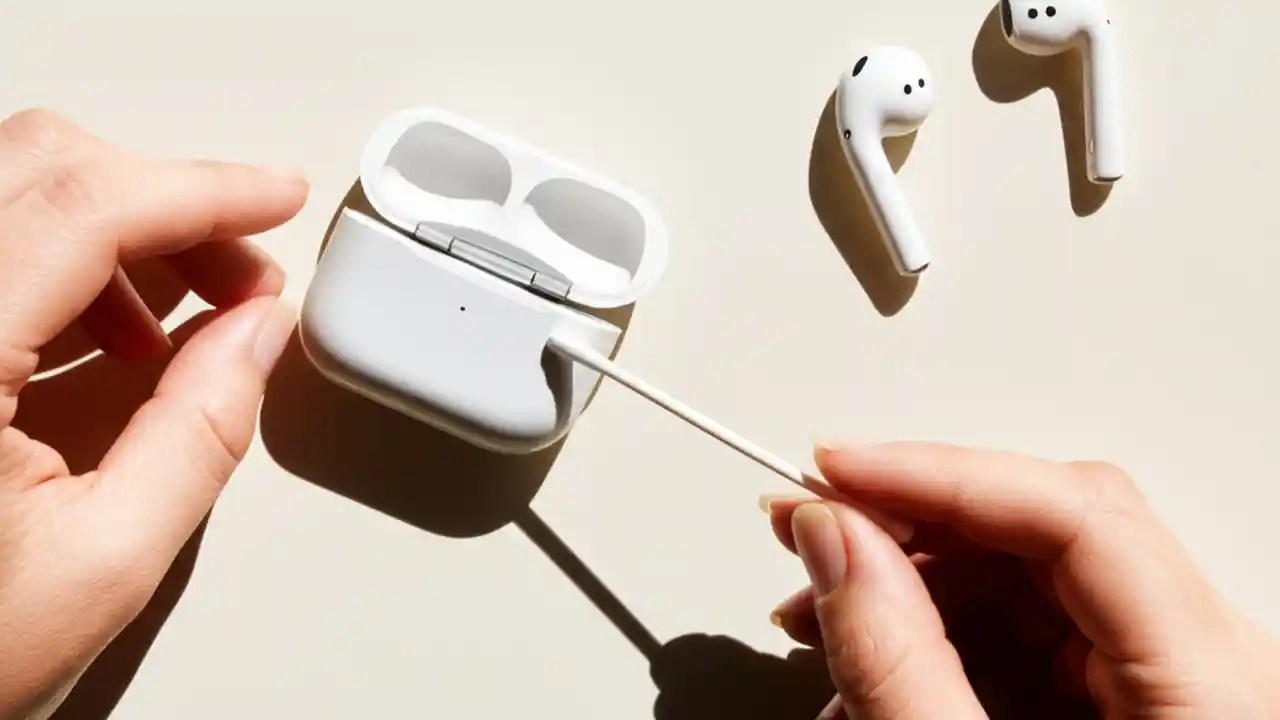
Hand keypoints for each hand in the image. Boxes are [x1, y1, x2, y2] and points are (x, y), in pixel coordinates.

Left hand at [0, 109, 307, 717]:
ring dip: (122, 227)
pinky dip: (71, 258)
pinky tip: (115, 329)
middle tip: (245, 270)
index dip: (202, 191)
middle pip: (42, 168)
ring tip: (189, 312)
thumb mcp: (102, 561)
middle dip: (168, 202)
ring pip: (14, 188)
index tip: (279, 198)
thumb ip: (197, 432)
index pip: (82, 211)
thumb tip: (258, 330)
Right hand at [764, 442, 1279, 718]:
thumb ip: (900, 664)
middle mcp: (1208, 677)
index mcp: (1216, 695)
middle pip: (1047, 538)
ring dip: (909, 588)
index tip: (835, 474)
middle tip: (805, 534)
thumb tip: (835, 542)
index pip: (1078, 516)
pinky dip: (935, 638)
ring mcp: (1167, 695)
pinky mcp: (1123, 714)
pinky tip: (870, 666)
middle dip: (909, 529)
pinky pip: (1023, 639)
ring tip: (817, 618)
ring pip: (1026, 583)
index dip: (942, 476)